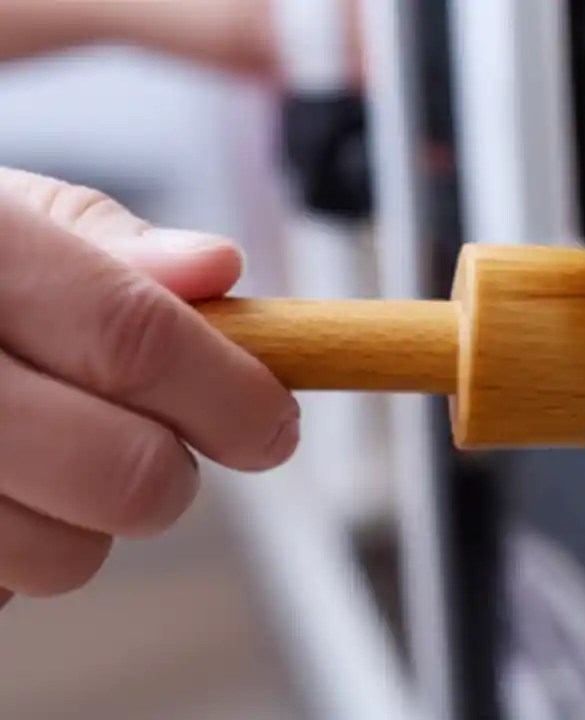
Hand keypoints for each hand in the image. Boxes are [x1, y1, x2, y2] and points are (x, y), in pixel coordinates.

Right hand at [0, 169, 299, 609]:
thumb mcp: (4, 218)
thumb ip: (112, 247)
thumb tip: (220, 271)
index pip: (132, 337)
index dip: (231, 393)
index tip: (272, 425)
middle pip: (122, 470)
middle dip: (175, 474)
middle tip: (167, 446)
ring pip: (64, 558)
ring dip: (92, 523)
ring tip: (49, 457)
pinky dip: (14, 551)